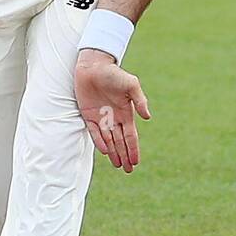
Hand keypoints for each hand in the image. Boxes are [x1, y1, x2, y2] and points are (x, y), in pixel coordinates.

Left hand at [74, 50, 150, 173]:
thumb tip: (147, 117)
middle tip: (129, 171)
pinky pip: (94, 132)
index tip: (136, 162)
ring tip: (119, 166)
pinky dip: (99, 142)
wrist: (93, 65)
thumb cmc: (113, 73)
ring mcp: (101, 118)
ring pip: (109, 140)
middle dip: (125, 156)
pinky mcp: (88, 115)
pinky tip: (105, 151)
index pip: (131, 136)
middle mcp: (114, 118)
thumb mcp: (131, 84)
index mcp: (126, 113)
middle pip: (121, 142)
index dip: (133, 149)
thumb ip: (140, 100)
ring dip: (114, 153)